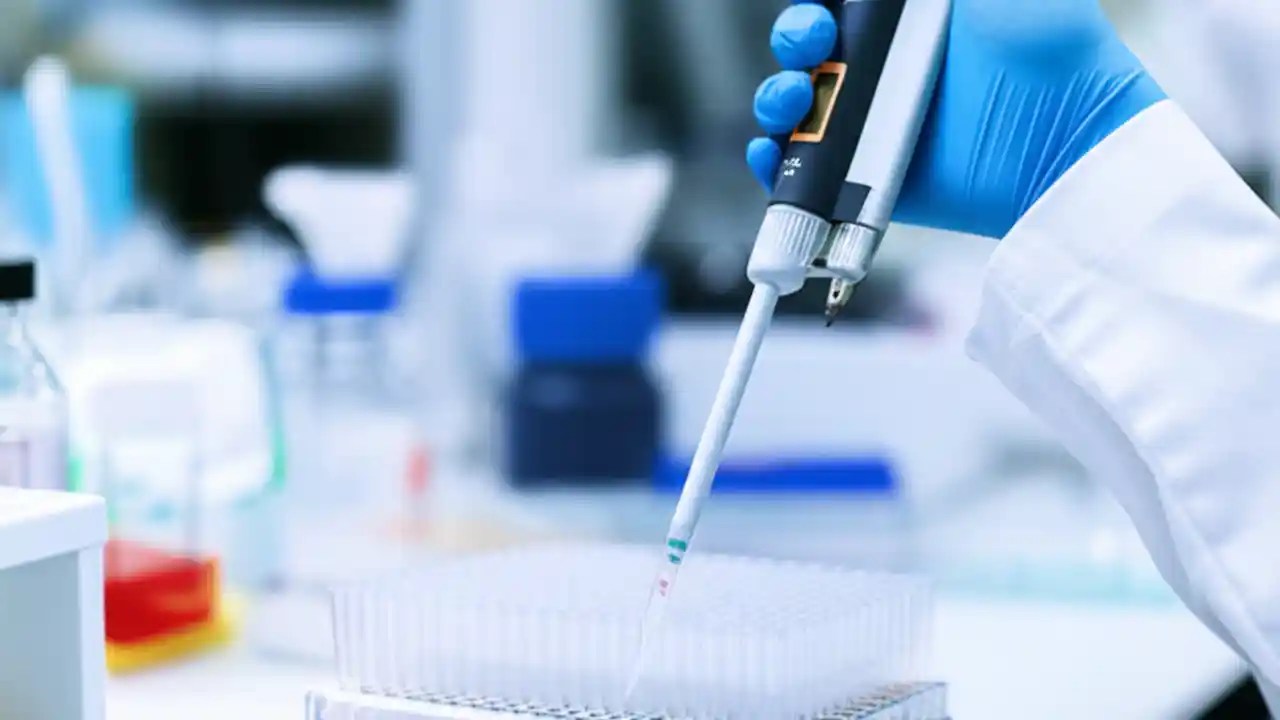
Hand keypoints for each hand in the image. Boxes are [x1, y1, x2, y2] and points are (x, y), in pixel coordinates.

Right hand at [747, 0, 1164, 237]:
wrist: (1071, 148)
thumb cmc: (1060, 60)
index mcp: (913, 21)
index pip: (844, 6)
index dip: (822, 2)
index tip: (827, 1)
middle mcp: (887, 71)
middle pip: (808, 49)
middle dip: (794, 37)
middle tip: (813, 41)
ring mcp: (872, 127)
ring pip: (795, 108)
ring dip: (777, 96)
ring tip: (795, 98)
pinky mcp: (866, 183)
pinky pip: (801, 174)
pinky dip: (774, 164)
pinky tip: (772, 149)